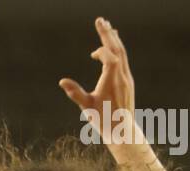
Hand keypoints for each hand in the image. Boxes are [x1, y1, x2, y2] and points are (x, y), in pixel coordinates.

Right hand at [59, 17, 134, 139]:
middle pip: (116, 48)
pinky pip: (124, 60)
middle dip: (107, 33)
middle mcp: (121, 75)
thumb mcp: (86, 107)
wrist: (122, 131)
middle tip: (101, 19)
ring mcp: (127, 78)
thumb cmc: (103, 120)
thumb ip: (75, 93)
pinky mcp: (128, 82)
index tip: (91, 55)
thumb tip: (61, 81)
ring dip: (114, 39)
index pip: (107, 55)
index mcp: (111, 79)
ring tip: (110, 28)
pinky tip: (115, 47)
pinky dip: (118, 50)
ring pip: (122, 53)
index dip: (99, 52)